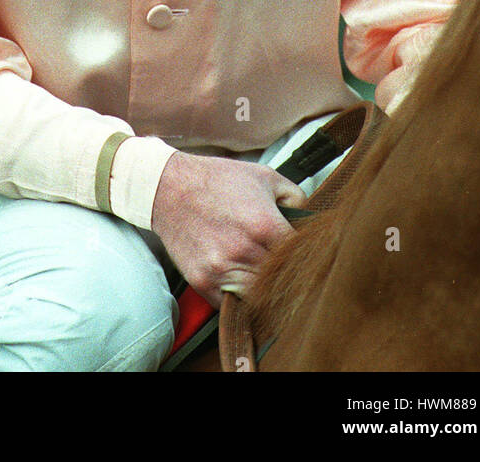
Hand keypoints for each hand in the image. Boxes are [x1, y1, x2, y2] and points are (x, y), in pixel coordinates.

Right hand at [151, 150, 306, 307]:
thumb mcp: (264, 176)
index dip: (305, 258)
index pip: (301, 259)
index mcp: (265, 225)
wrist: (170, 187)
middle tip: (283, 268)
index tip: (303, 257)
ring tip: (261, 275)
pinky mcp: (204, 281)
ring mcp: (223, 269)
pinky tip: (239, 279)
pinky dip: (238, 298)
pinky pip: (231, 305)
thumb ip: (295, 196)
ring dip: (263, 290)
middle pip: (282, 282)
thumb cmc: (216, 180)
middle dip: (285, 275)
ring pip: (259, 298)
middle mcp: (245, 250)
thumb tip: (309, 217)